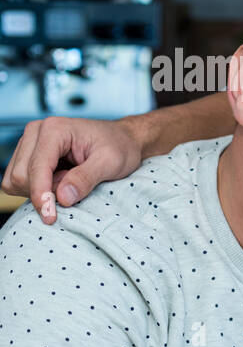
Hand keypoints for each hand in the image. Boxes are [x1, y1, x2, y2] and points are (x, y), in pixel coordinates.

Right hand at [1, 115, 144, 222]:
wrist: (122, 139)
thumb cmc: (120, 147)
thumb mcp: (111, 163)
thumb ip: (86, 179)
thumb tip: (62, 198)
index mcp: (54, 129)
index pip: (36, 168)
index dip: (41, 195)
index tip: (50, 217)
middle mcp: (35, 132)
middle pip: (20, 176)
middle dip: (45, 191)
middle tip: (75, 188)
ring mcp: (29, 142)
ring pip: (16, 180)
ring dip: (41, 190)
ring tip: (69, 181)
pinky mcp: (28, 155)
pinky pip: (19, 181)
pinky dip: (38, 189)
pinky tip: (60, 181)